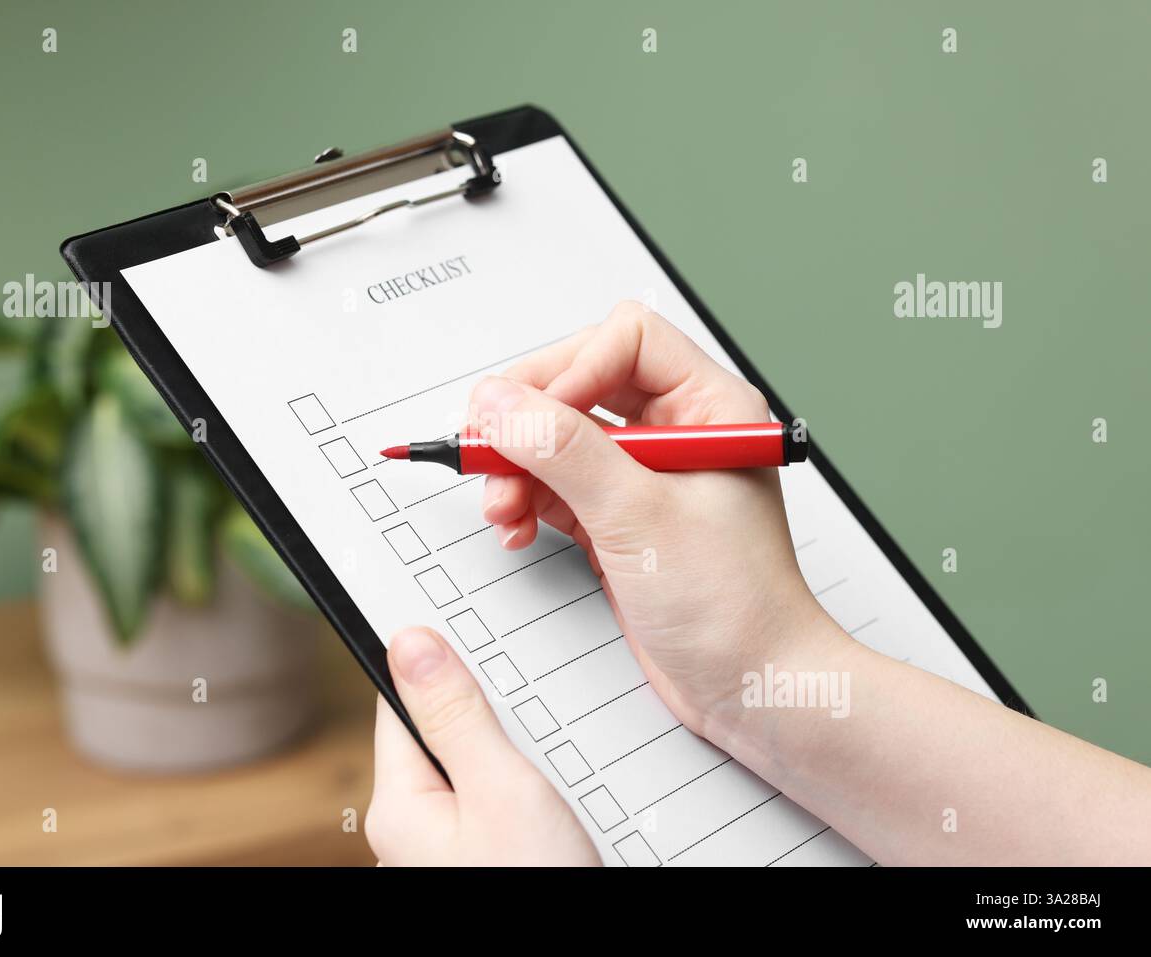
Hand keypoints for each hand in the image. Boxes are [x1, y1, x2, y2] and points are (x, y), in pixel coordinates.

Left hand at [365, 626, 599, 865]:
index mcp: (398, 808)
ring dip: (515, 764)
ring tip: (555, 773)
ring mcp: (443, 852)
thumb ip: (457, 716)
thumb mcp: (502, 790)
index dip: (442, 669)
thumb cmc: (535, 881)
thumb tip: (409, 645)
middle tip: (538, 731)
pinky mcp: (480, 860)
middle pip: (443, 741)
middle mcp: (409, 834)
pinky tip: (559, 805)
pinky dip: (524, 798)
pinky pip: (494, 811)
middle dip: (490, 724)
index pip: (403, 706)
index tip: (481, 647)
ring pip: (474, 776)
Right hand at [470, 302, 839, 743]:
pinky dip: (525, 501)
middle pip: (579, 385)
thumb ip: (564, 451)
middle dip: (528, 424)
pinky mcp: (617, 518)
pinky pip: (554, 485)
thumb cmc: (737, 607)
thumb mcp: (640, 516)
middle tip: (488, 453)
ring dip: (517, 467)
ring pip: (558, 438)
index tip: (530, 419)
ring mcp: (643, 477)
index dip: (569, 372)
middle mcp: (677, 432)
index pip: (624, 342)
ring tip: (502, 506)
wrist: (750, 687)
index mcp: (709, 407)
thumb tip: (500, 403)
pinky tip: (515, 526)